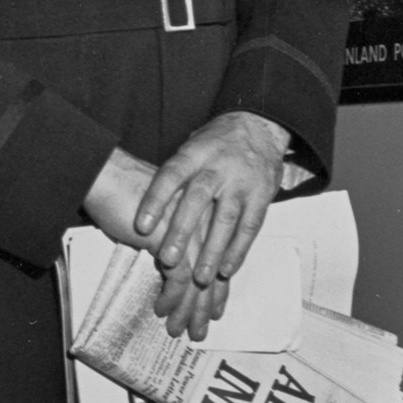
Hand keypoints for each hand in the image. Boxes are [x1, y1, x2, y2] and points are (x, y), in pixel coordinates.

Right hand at [83, 147, 230, 339]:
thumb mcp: (156, 218)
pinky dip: (170, 299)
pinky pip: (177, 280)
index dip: (217, 290)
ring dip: (188, 310)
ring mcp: (187, 232)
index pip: (216, 260)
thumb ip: (170, 239)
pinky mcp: (169, 240)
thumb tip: (171, 268)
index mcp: (201, 215)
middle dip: (205, 307)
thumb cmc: (123, 193)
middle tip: (199, 331)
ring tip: (180, 330)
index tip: (215, 311)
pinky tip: (161, 309)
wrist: (104, 176)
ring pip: (197, 282)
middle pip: (211, 274)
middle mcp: (201, 224)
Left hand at [134, 111, 288, 296]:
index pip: (171, 175)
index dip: (155, 200)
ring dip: (212, 250)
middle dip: (182, 231)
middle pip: (198, 200)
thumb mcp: (192, 148)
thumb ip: (176, 176)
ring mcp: (242, 182)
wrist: (258, 125)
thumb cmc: (215, 143)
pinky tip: (227, 270)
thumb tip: (145, 206)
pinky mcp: (262, 196)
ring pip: (226, 219)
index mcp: (194, 153)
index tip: (141, 226)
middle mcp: (217, 167)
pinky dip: (238, 250)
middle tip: (168, 259)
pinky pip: (250, 227)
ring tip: (199, 277)